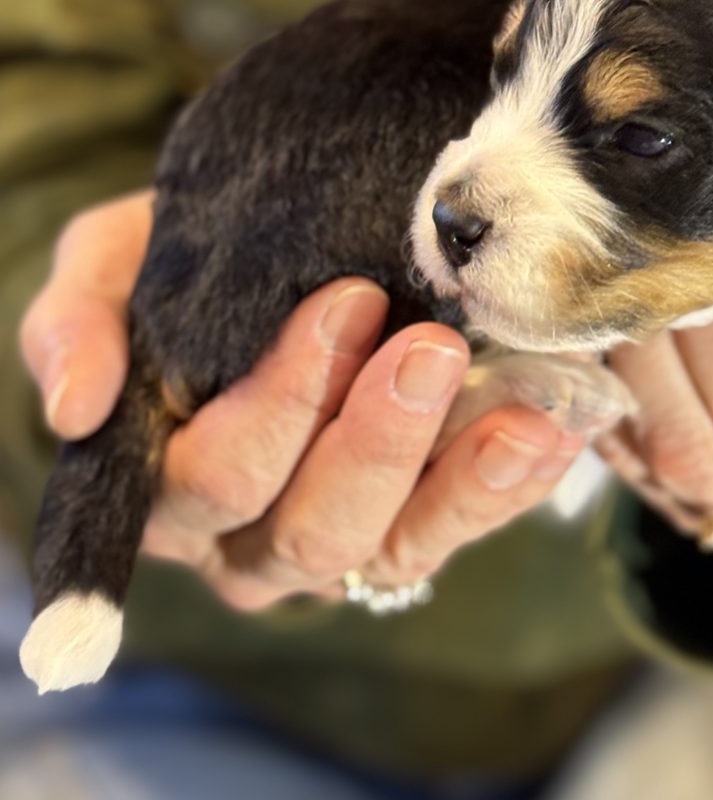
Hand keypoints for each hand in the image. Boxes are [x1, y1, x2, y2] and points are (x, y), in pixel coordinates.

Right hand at [20, 192, 582, 610]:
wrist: (281, 252)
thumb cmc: (194, 262)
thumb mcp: (118, 261)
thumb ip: (82, 317)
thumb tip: (74, 407)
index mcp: (165, 481)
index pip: (217, 475)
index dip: (280, 404)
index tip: (343, 300)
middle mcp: (245, 535)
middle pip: (305, 528)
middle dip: (372, 439)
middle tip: (426, 343)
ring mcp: (336, 542)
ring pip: (388, 547)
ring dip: (454, 476)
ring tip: (519, 409)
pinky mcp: (417, 531)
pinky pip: (463, 531)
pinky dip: (512, 483)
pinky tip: (553, 425)